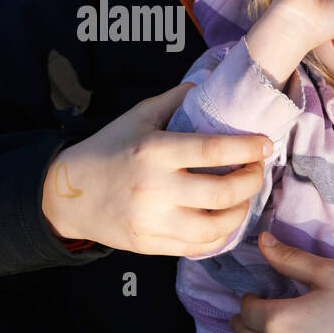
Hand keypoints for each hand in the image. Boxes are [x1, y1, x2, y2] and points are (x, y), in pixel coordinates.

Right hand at [41, 82, 271, 256]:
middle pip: (222, 192)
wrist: (67, 193)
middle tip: (257, 171)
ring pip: (215, 226)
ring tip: (244, 199)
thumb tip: (208, 86)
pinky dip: (220, 236)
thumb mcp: (137, 117)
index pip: (213, 150)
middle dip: (252, 181)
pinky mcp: (150, 244)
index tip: (266, 144)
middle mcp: (155, 188)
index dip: (248, 148)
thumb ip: (174, 100)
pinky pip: (197, 247)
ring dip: (241, 213)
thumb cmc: (107, 149)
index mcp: (154, 151)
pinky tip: (226, 221)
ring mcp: (153, 220)